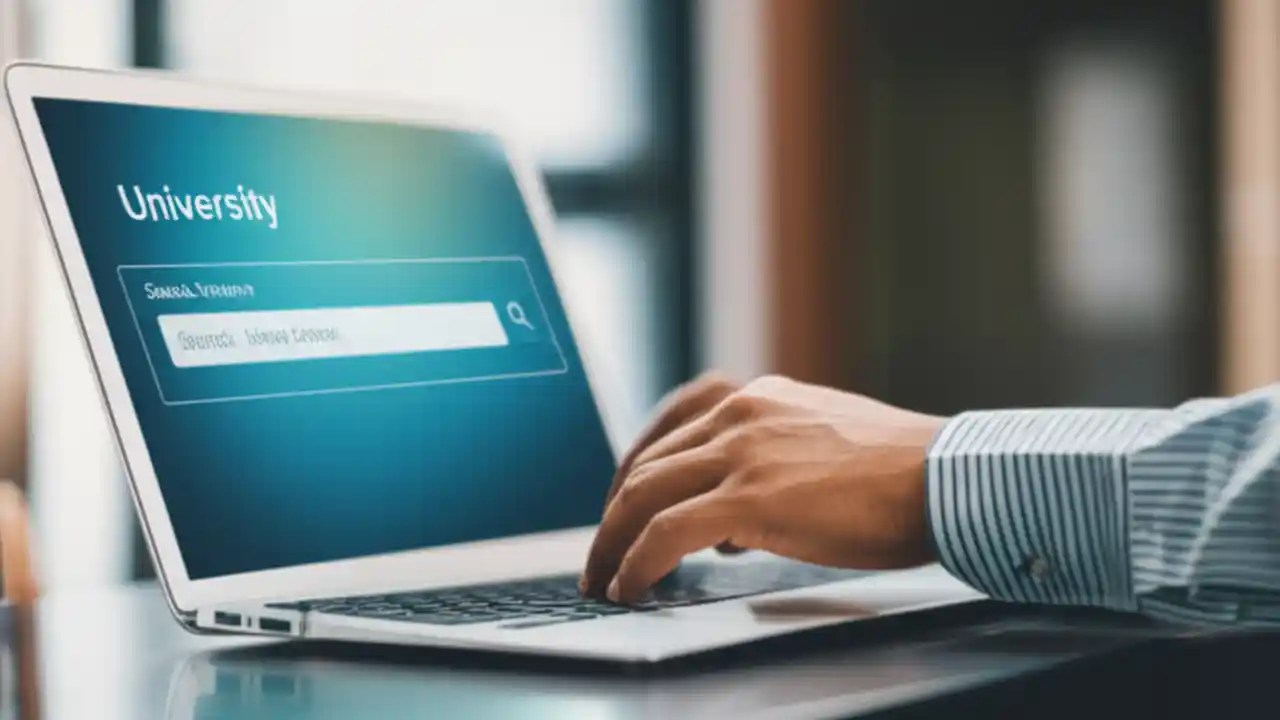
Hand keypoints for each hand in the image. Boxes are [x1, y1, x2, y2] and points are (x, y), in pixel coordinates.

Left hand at [580, 374, 944, 602]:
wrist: (944, 476)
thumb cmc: (898, 473)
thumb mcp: (818, 444)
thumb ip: (766, 466)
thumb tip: (726, 522)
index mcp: (754, 398)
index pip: (666, 431)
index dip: (631, 475)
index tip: (620, 508)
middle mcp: (738, 414)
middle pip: (644, 465)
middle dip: (612, 516)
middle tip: (602, 553)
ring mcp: (740, 452)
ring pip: (642, 496)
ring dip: (611, 543)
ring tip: (604, 577)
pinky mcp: (749, 496)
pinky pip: (666, 532)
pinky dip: (637, 562)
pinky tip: (630, 586)